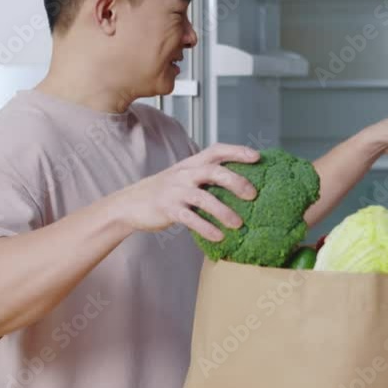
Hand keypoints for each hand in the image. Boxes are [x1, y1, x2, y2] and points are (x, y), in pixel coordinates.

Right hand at [111, 143, 259, 240]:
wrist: (130, 203)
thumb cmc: (166, 191)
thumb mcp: (184, 177)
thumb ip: (206, 177)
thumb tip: (241, 185)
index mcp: (191, 163)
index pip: (216, 150)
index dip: (237, 151)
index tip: (257, 157)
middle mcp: (184, 173)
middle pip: (213, 171)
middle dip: (236, 181)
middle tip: (253, 194)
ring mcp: (175, 191)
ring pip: (203, 197)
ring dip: (223, 211)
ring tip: (239, 224)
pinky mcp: (168, 209)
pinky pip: (190, 218)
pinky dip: (206, 228)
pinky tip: (219, 237)